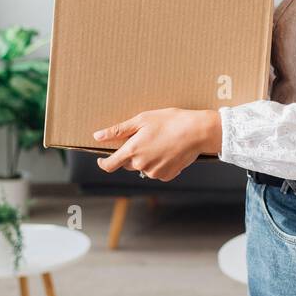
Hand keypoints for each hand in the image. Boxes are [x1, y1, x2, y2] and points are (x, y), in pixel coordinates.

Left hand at [93, 109, 221, 181]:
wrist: (197, 132)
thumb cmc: (170, 121)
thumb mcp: (142, 119)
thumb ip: (118, 130)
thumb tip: (97, 136)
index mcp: (132, 151)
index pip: (109, 165)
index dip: (103, 163)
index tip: (102, 159)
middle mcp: (141, 165)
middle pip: (128, 163)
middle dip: (132, 153)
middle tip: (146, 138)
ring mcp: (154, 173)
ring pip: (143, 167)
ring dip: (147, 158)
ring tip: (161, 142)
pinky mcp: (167, 176)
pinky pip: (157, 171)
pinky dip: (159, 163)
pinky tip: (169, 151)